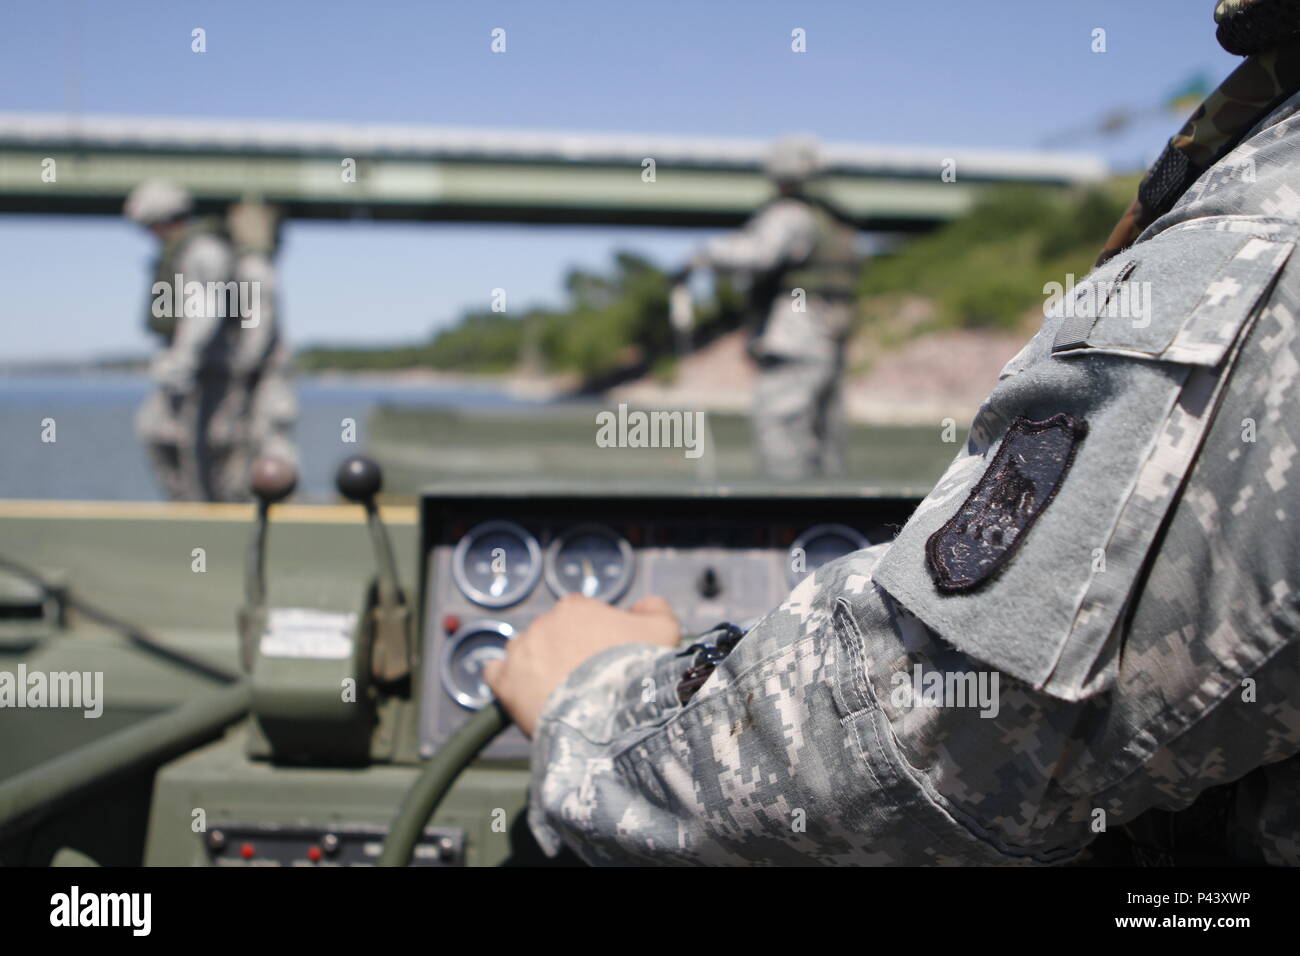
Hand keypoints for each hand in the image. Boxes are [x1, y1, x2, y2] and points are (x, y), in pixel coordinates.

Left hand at [483, 594, 679, 736]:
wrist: (612, 716)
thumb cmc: (639, 670)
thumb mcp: (665, 629)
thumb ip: (653, 608)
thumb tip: (642, 604)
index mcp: (577, 607)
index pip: (581, 617)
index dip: (595, 640)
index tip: (606, 662)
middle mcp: (544, 622)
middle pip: (553, 635)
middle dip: (567, 654)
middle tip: (587, 684)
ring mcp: (520, 651)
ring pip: (525, 652)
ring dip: (536, 667)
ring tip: (557, 694)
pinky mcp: (504, 682)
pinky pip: (494, 673)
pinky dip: (505, 680)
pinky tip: (520, 693)